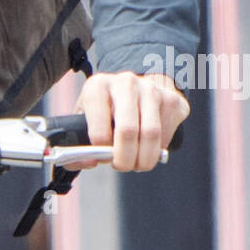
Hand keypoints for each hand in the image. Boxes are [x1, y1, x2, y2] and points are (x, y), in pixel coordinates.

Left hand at [73, 71, 188, 171]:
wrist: (135, 87)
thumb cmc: (105, 108)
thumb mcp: (85, 116)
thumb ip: (79, 141)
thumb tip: (87, 162)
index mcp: (98, 86)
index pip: (99, 126)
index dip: (101, 150)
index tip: (102, 157)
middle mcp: (125, 83)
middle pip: (128, 131)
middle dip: (124, 158)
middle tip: (121, 166)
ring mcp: (151, 89)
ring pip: (151, 134)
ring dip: (144, 158)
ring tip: (136, 163)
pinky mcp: (171, 100)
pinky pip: (166, 135)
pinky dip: (158, 150)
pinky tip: (148, 147)